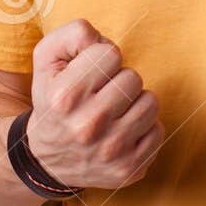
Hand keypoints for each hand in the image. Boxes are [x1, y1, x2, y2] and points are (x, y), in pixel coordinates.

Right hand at [26, 19, 163, 189]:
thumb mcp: (47, 61)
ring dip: (135, 102)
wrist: (47, 160)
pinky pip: (158, 130)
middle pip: (133, 77)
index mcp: (65, 96)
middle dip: (119, 80)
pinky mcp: (129, 169)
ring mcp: (111, 151)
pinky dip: (143, 128)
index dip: (102, 59)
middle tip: (103, 94)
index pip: (110, 54)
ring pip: (150, 102)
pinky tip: (122, 131)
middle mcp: (88, 126)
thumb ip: (73, 36)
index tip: (91, 74)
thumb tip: (102, 40)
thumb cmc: (53, 100)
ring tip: (116, 111)